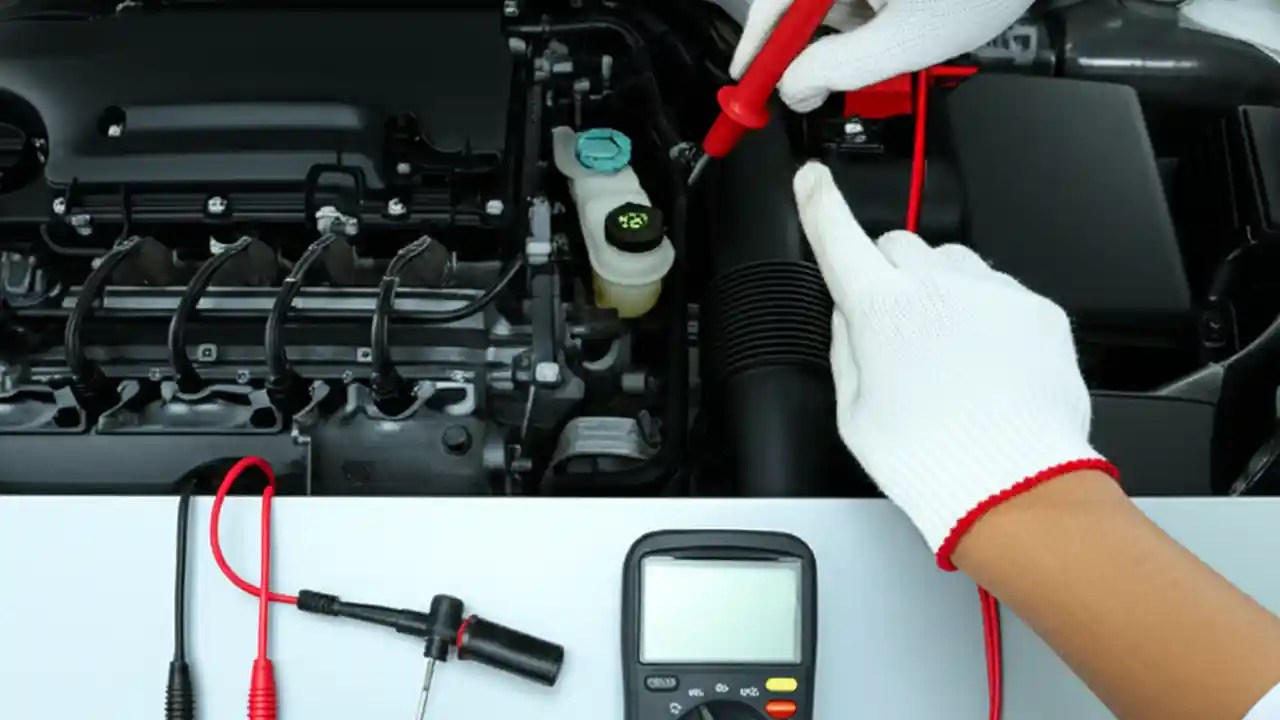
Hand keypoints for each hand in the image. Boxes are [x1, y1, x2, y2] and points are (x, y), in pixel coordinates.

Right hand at [731, 0, 1033, 111]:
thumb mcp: (904, 43)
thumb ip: (836, 70)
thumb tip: (795, 88)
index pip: (770, 5)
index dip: (756, 48)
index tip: (748, 82)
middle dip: (809, 41)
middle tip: (820, 78)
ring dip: (845, 22)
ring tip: (893, 34)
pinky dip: (868, 3)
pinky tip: (902, 16)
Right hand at [794, 162, 1115, 568]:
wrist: (1014, 483)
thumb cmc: (930, 458)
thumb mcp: (854, 413)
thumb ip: (845, 349)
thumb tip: (848, 317)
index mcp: (879, 309)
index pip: (837, 236)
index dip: (819, 204)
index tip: (812, 181)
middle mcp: (935, 286)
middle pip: (897, 245)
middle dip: (888, 272)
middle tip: (895, 325)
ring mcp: (990, 292)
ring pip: (951, 262)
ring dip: (940, 288)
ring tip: (947, 352)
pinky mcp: (1034, 308)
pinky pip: (998, 290)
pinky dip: (985, 314)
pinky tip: (986, 363)